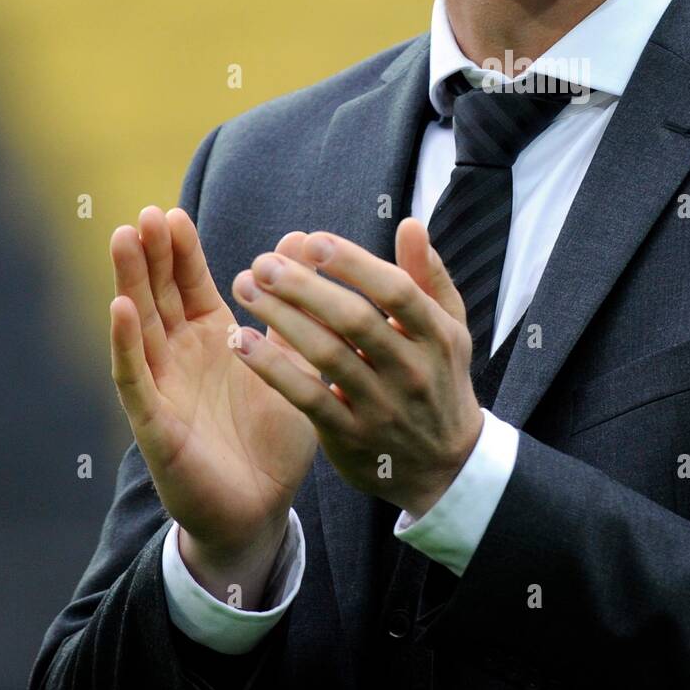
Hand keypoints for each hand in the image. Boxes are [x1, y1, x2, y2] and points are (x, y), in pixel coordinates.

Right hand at [109, 207, 320, 555]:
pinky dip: (125, 342)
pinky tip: (119, 309)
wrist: (264, 507)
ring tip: (123, 239)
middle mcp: (181, 357)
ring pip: (140, 326)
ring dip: (130, 283)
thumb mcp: (292, 362)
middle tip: (145, 214)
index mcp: (213, 339)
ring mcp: (164, 387)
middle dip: (150, 255)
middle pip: (158, 295)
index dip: (179, 251)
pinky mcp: (155, 423)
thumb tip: (299, 245)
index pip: (189, 285)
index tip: (171, 212)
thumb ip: (293, 311)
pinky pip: (135, 378)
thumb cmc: (275, 435)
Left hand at [229, 217, 483, 516]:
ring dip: (280, 318)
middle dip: (305, 286)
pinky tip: (240, 341)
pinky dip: (272, 368)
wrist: (446, 465)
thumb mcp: (449, 327)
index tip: (311, 240)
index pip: (395, 291)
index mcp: (436, 335)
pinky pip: (306, 398)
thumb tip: (409, 224)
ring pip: (326, 356)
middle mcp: (411, 370)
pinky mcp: (350, 436)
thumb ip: (427, 275)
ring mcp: (381, 406)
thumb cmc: (439, 379)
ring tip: (245, 287)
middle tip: (264, 261)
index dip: (353, 263)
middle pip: (355, 320)